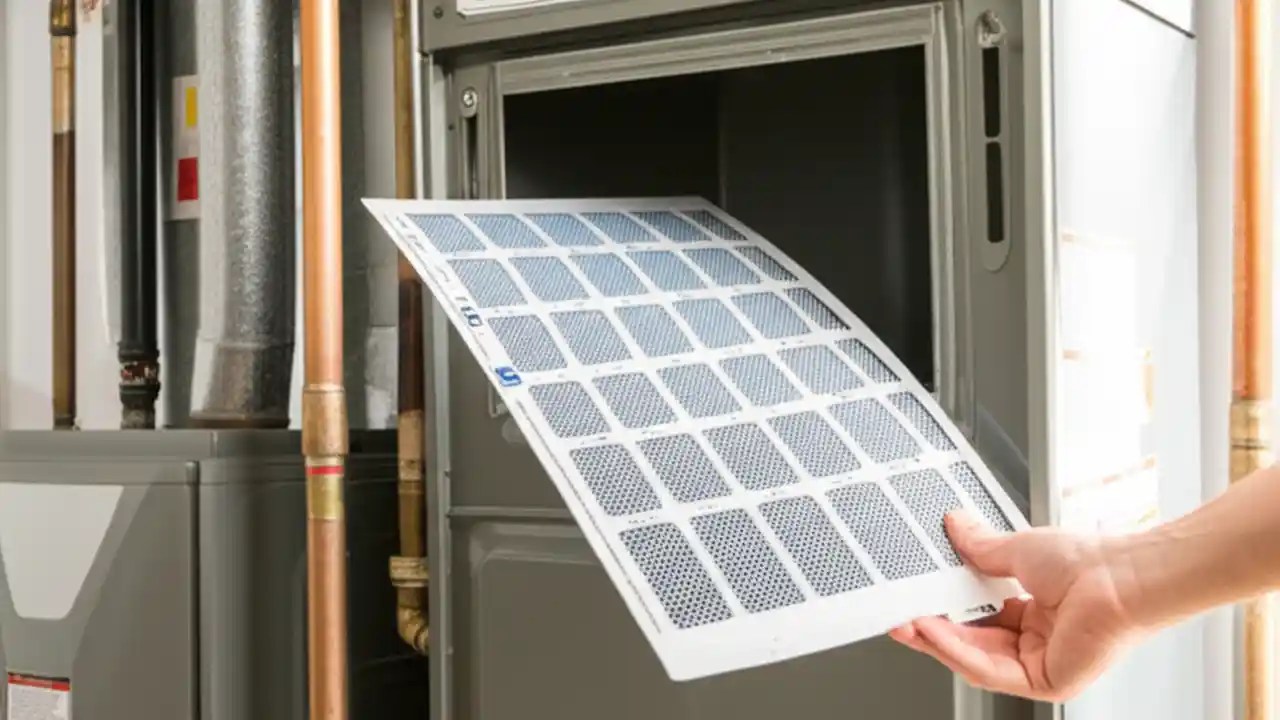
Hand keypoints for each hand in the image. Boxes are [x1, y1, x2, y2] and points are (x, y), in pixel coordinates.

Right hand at [888, 511, 1140, 701]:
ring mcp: (1041, 663)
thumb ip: (981, 547)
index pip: (978, 620)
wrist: (1123, 576)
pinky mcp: (1046, 681)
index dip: (944, 612)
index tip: (917, 600)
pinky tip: (936, 632)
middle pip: (972, 644)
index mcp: (1035, 613)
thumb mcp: (1019, 549)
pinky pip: (991, 671)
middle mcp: (1038, 642)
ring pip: (976, 660)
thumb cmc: (1092, 563)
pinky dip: (959, 651)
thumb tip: (956, 526)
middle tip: (901, 617)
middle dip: (932, 632)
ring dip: (939, 642)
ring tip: (910, 623)